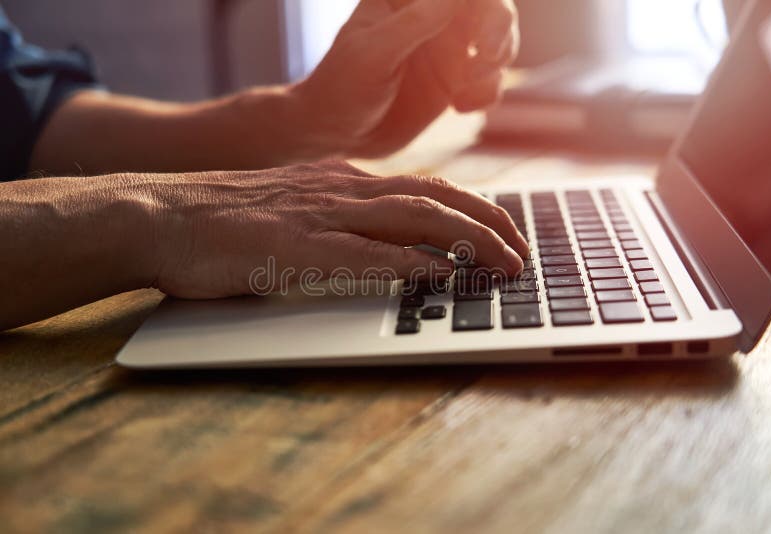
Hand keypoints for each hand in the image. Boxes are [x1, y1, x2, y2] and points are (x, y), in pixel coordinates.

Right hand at [151, 161, 528, 298]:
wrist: (160, 214)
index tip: (503, 232)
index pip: (425, 188)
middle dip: (490, 224)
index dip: (473, 210)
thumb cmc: (222, 219)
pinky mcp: (297, 246)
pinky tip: (442, 272)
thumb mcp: (294, 209)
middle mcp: (341, 188)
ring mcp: (321, 214)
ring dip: (469, 241)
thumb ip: (339, 222)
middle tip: (523, 253)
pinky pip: (366, 252)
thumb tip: (384, 248)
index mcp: (341, 180)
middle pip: (435, 199)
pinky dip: (411, 262)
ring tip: (505, 263)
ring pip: (415, 218)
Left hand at [292, 0, 518, 158]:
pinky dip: (488, 93)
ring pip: (499, 40)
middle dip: (499, 25)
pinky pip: (491, 80)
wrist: (336, 134)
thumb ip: (415, 22)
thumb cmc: (342, 87)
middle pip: (489, 6)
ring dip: (498, 61)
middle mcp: (434, 17)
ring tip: (468, 87)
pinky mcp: (455, 83)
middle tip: (488, 53)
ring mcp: (447, 49)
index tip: (478, 26)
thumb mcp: (373, 53)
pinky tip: (460, 108)